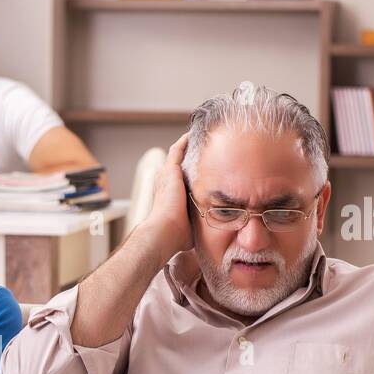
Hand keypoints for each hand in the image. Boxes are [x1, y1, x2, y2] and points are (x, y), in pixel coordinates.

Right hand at [142, 132, 191, 269]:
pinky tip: (194, 133)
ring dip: (185, 145)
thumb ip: (197, 227)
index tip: (198, 167)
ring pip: (176, 154)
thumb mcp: (188, 229)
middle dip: (186, 155)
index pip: (177, 181)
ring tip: (198, 136)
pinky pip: (177, 150)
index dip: (186, 173)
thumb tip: (210, 240)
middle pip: (175, 164)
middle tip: (199, 146)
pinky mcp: (170, 171)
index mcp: (167, 197)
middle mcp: (164, 184)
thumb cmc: (175, 237)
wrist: (164, 232)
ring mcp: (166, 176)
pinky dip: (184, 141)